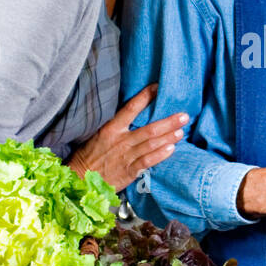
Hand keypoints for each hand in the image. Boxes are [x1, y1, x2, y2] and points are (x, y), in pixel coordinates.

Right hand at [68, 83, 187, 191]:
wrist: (80, 179)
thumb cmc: (91, 155)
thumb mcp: (100, 135)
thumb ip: (117, 126)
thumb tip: (135, 114)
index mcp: (112, 128)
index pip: (130, 108)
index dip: (145, 96)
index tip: (158, 87)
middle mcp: (121, 140)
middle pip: (149, 129)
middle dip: (168, 122)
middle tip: (184, 116)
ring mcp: (126, 156)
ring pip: (151, 144)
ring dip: (168, 138)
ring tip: (181, 132)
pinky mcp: (129, 171)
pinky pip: (147, 161)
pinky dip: (160, 155)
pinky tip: (171, 149)